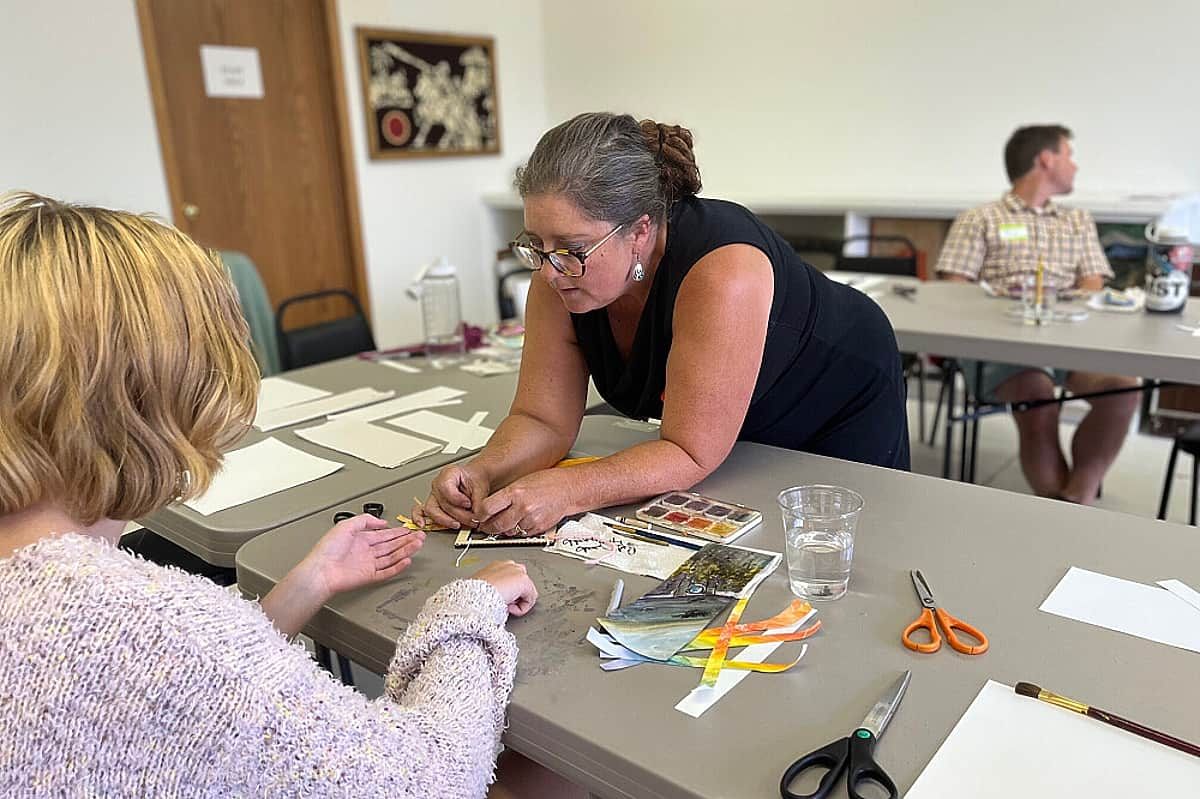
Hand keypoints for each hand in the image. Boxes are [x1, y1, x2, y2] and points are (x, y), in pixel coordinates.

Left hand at [298, 514, 424, 599]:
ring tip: (418, 544)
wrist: (321, 570)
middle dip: (406, 540)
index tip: (409, 529)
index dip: (398, 532)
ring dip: (406, 550)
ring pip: (393, 557)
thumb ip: (365, 520)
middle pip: (392, 545)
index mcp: (361, 539)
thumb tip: (382, 522)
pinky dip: (398, 567)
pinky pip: (387, 571)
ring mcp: (369, 564)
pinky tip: (407, 560)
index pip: (384, 535)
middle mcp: (366, 552)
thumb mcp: (346, 525)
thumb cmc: (327, 549)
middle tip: (420, 536)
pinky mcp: (369, 577)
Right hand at [415, 463, 490, 530]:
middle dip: (458, 515)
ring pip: (432, 510)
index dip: (457, 499)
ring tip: (459, 524)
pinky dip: (419, 518)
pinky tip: (422, 524)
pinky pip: (420, 511)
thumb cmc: (476, 480)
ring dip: (446, 520)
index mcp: (449, 474)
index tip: (468, 504)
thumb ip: (479, 503)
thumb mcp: (481, 488)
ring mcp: (433, 495)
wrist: (475, 480)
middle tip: (472, 519)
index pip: (446, 487)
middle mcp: (438, 484)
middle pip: (442, 503)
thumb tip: (477, 517)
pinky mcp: (432, 505)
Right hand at [471, 560, 537, 616]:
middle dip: (516, 595)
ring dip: (518, 601)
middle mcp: (509, 565)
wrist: (476, 595)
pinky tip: (510, 608)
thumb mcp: (483, 589)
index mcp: (497, 566)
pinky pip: (530, 600)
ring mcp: (518, 571)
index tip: (499, 599)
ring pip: (527, 592)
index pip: (510, 578)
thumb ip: (494, 589)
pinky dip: (522, 608)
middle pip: (522, 583)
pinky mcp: (524, 581)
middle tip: (504, 602)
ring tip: (505, 605)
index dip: (507, 592)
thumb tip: (503, 598)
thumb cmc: (475, 595)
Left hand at [475, 468, 574, 535]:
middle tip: (485, 526)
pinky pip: (521, 534)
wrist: (569, 490)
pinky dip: (516, 531)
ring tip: (501, 524)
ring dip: (502, 530)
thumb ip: (506, 495)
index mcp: (515, 492)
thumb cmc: (548, 482)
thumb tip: (490, 507)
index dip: (479, 514)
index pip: (487, 508)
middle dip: (488, 527)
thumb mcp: (522, 482)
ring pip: (507, 532)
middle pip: (495, 524)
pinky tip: (517, 524)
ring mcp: (530, 520)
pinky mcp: (537, 529)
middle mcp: (522, 507)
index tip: (479, 515)